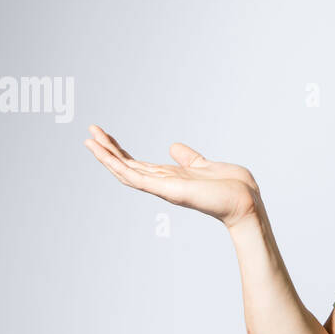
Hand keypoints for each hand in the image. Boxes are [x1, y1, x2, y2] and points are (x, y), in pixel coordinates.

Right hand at [83, 124, 260, 227]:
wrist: (245, 201)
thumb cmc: (231, 188)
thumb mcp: (205, 165)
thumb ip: (188, 158)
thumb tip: (173, 146)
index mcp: (171, 177)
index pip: (139, 163)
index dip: (121, 151)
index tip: (105, 136)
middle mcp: (163, 183)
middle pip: (128, 166)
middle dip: (108, 150)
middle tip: (90, 132)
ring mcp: (162, 188)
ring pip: (126, 172)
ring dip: (106, 157)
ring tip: (88, 140)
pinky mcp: (166, 190)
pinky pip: (135, 178)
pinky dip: (117, 166)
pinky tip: (104, 154)